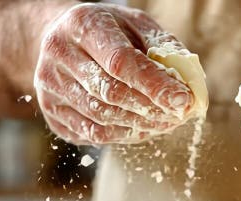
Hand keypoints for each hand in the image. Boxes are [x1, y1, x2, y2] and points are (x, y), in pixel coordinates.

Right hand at [34, 3, 194, 144]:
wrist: (60, 39)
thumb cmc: (108, 31)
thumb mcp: (135, 25)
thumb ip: (162, 48)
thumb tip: (190, 84)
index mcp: (82, 25)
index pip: (120, 61)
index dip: (154, 84)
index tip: (184, 100)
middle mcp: (59, 54)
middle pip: (110, 92)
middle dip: (151, 108)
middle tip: (180, 115)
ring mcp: (50, 86)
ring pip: (101, 117)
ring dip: (140, 125)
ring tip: (167, 123)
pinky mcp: (52, 113)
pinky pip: (92, 133)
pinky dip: (124, 135)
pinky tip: (144, 129)